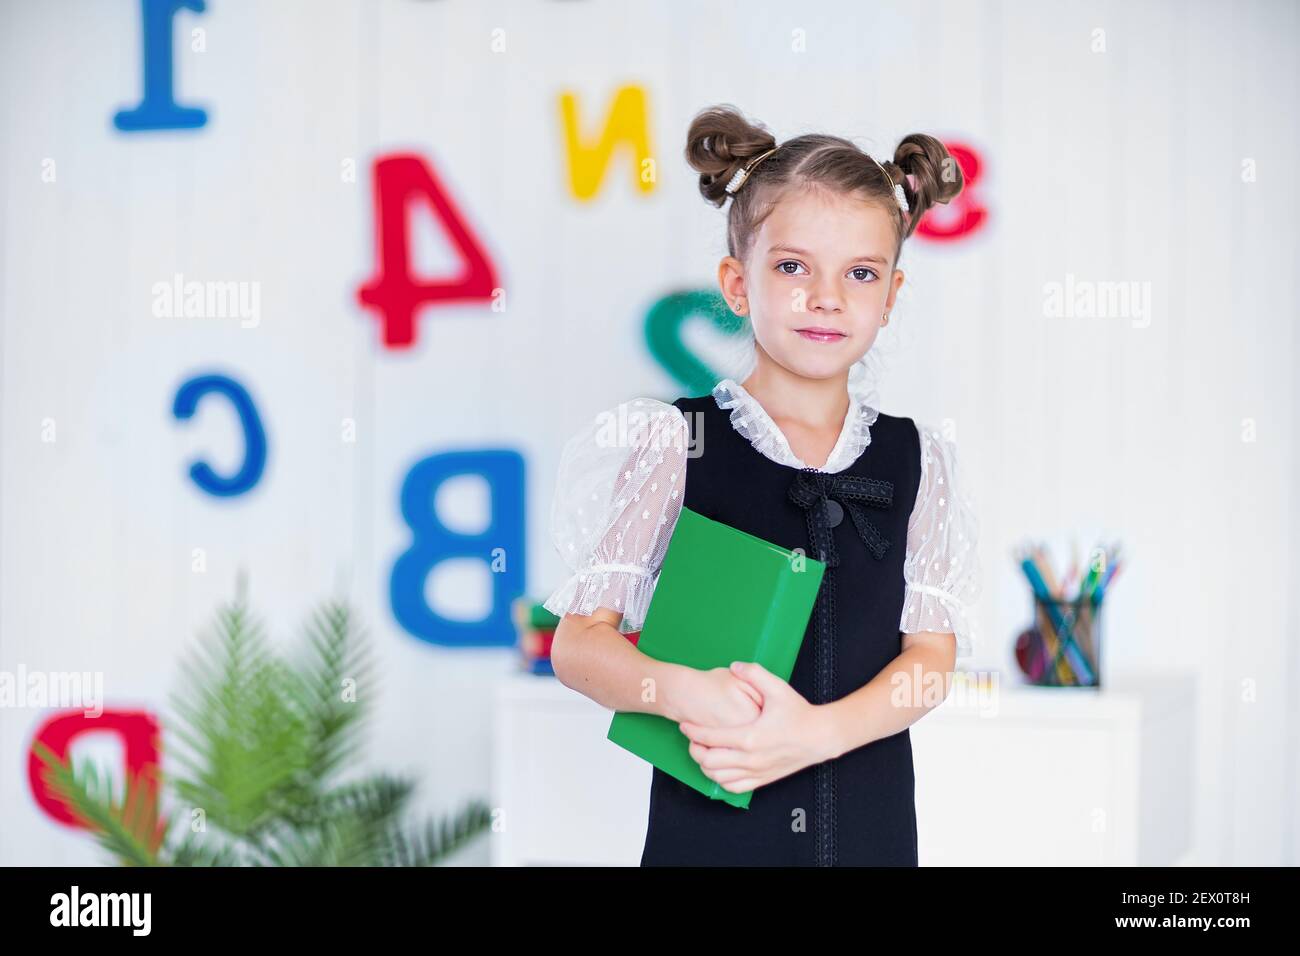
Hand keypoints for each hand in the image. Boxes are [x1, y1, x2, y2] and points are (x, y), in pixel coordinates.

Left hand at [678, 661, 833, 793]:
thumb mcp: (778, 688)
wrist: (820, 737)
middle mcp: (751, 759)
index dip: (693, 731)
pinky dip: (720, 780)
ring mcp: (756, 772)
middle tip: (692, 737)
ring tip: (702, 750)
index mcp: (750, 737)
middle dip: (694, 749)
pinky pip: (733, 787)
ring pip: (718, 777)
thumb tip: (734, 665)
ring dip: (705, 765)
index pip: (711, 738)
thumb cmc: (799, 713)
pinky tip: (719, 766)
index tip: (684, 724)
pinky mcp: (762, 780)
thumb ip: (755, 674)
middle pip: (709, 761)